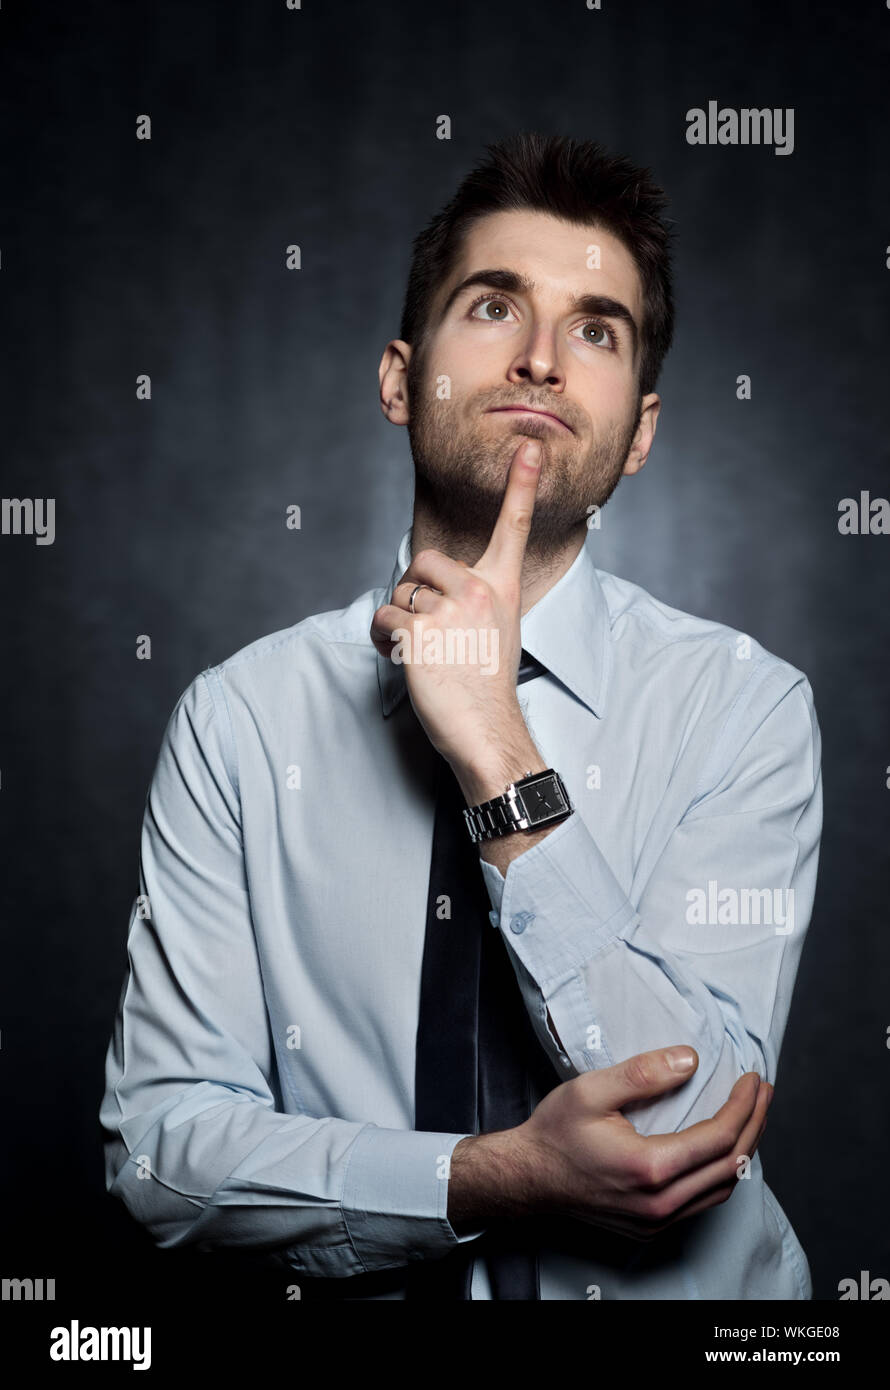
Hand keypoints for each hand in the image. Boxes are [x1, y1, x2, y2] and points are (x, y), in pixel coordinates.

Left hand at [369, 440, 542, 771]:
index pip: (514, 527)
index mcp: (501, 587)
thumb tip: (428, 587)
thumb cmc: (487, 685)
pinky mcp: (417, 631)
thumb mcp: (497, 630)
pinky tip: (401, 658)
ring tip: (422, 654)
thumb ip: (474, 599)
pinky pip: (382, 617)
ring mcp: (447, 609)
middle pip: (424, 561)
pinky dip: (380, 637)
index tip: (529, 447)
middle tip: (429, 629)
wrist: (486, 729)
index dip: (521, 484)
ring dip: (398, 621)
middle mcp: (477, 590)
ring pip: (401, 594)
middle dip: (415, 591)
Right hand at [447, 1047, 772, 1239]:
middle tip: (762, 1090)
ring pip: (723, 1189)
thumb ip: (643, 1073)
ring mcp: (657, 1221)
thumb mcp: (591, 1090)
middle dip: (755, 1123)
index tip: (752, 1077)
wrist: (527, 1177)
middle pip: (731, 1165)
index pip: (720, 1137)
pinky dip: (723, 1172)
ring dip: (744, 1149)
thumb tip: (690, 1060)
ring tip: (751, 1114)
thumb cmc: (555, 1133)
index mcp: (650, 1169)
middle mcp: (660, 1203)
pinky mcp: (652, 1227)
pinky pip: (704, 1202)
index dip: (744, 1105)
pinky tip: (723, 1148)